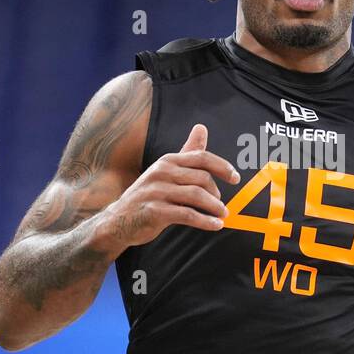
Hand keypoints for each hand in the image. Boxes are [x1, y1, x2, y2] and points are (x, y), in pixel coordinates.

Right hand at [103, 123, 240, 246]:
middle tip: (221, 205)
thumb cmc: (148, 195)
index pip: (202, 157)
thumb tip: (202, 127)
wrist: (118, 220)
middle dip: (217, 193)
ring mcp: (156, 191)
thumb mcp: (166, 171)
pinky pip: (187, 215)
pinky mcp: (154, 211)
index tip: (235, 178)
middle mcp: (161, 172)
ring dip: (214, 207)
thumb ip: (186, 152)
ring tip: (222, 215)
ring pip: (197, 195)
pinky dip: (205, 221)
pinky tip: (215, 226)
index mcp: (167, 160)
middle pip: (202, 178)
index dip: (222, 167)